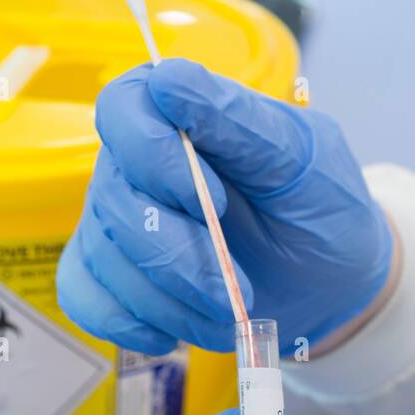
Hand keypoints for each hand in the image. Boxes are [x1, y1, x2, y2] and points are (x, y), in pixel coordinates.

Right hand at [57, 58, 392, 355]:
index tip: (217, 201)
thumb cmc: (320, 211)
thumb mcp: (303, 159)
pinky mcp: (111, 276)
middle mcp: (134, 164)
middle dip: (176, 257)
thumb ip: (238, 120)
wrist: (329, 287)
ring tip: (224, 316)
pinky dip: (127, 323)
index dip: (156, 158)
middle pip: (113, 200)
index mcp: (178, 114)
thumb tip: (168, 79)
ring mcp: (116, 221)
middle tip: (233, 290)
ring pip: (104, 258)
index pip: (123, 111)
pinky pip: (84, 299)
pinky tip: (170, 335)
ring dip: (167, 302)